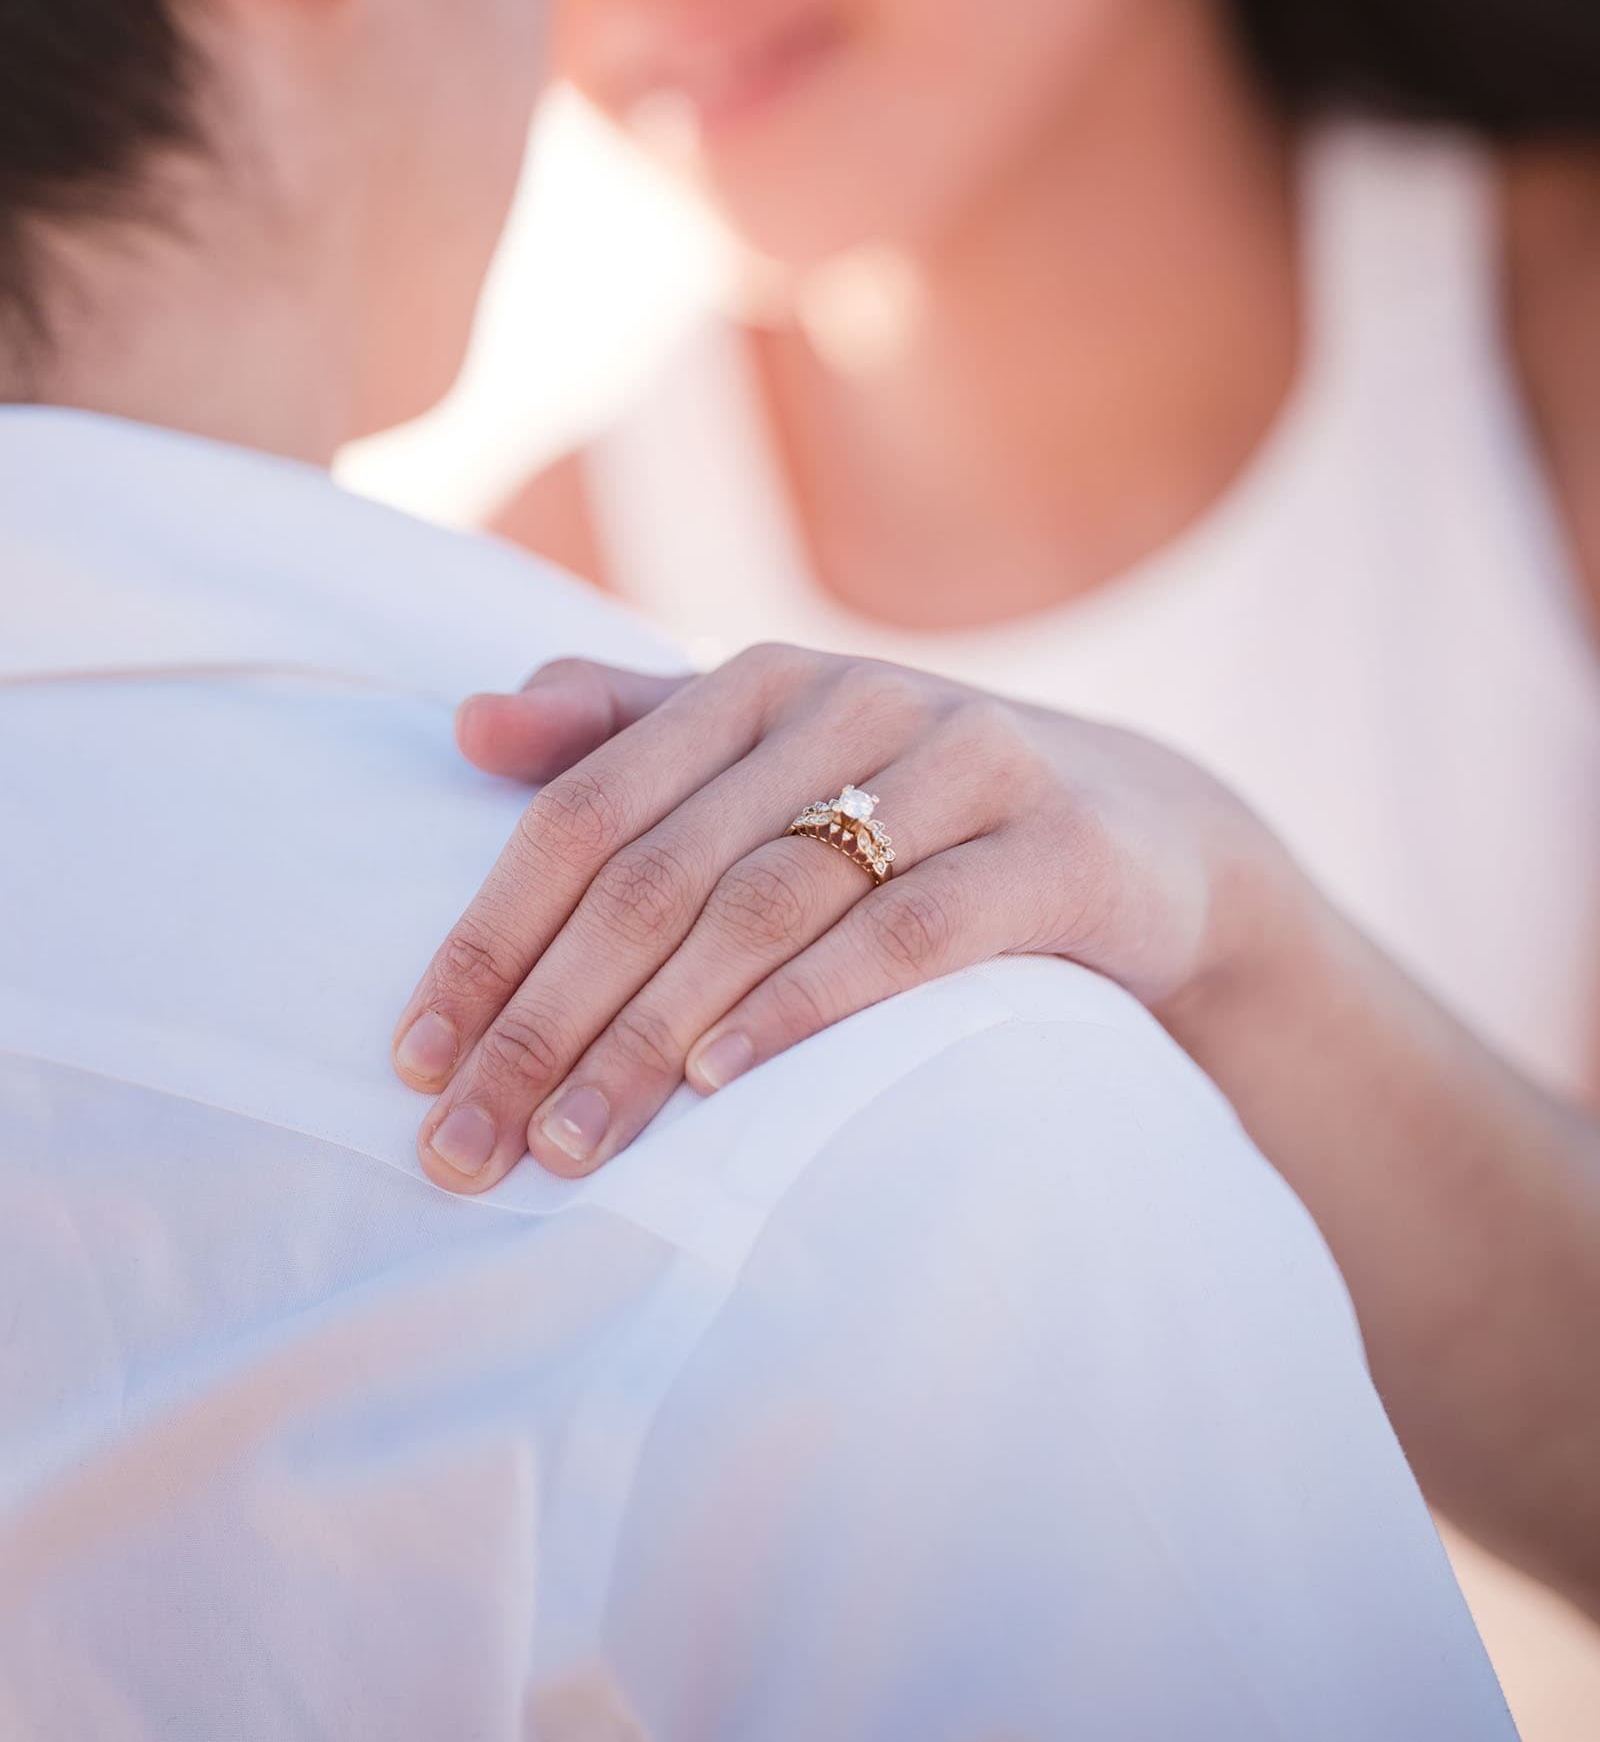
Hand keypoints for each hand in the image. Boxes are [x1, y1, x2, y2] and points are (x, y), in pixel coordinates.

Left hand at [393, 644, 1288, 1192]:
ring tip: (573, 1145)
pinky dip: (806, 1006)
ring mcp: (961, 765)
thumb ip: (625, 730)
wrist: (1144, 832)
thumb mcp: (771, 758)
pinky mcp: (1054, 848)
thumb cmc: (910, 810)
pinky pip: (909, 934)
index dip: (491, 934)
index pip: (585, 809)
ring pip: (768, 904)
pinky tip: (722, 1081)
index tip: (414, 1059)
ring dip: (653, 1034)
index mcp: (758, 681)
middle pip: (658, 869)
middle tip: (466, 1146)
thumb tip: (467, 724)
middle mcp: (849, 703)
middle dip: (548, 1016)